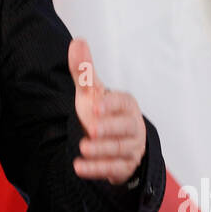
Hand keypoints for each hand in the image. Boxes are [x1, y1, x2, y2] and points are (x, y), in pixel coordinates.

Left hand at [68, 38, 146, 185]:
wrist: (110, 141)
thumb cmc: (102, 112)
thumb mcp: (91, 92)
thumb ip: (84, 70)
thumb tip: (77, 41)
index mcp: (127, 105)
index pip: (124, 102)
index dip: (111, 104)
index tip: (95, 104)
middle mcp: (133, 126)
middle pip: (126, 128)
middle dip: (110, 128)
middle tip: (93, 129)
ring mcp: (131, 148)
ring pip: (120, 151)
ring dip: (102, 151)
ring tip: (83, 147)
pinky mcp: (124, 167)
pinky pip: (114, 169)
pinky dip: (96, 169)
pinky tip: (78, 167)